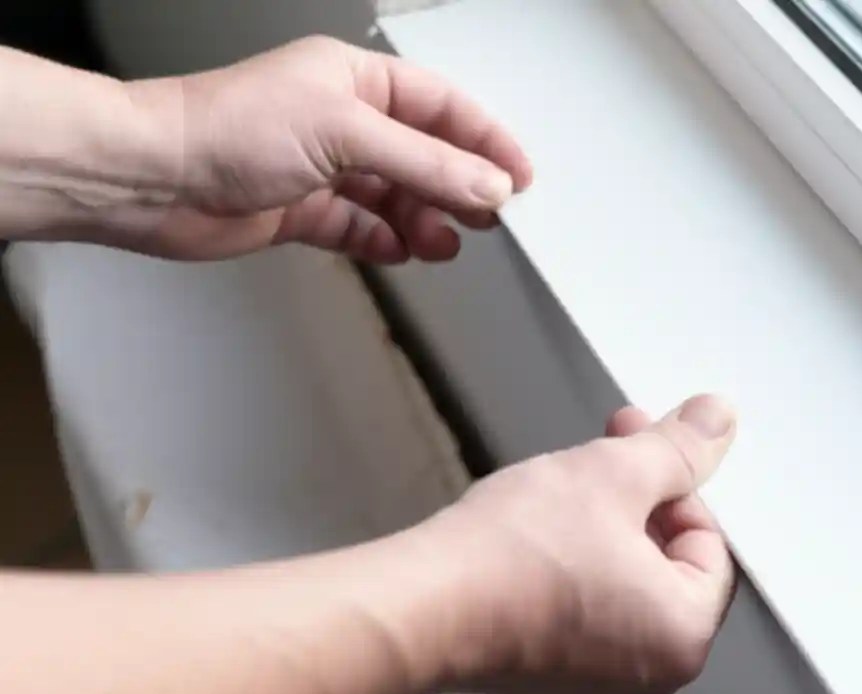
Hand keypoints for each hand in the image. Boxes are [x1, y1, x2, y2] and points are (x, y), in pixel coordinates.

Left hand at [117, 36, 531, 260]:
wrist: (150, 178)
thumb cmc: (226, 130)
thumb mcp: (345, 134)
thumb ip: (425, 163)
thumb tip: (485, 183)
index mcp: (354, 80)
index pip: (441, 107)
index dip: (485, 140)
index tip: (518, 176)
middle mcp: (340, 120)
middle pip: (422, 154)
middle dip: (459, 186)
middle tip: (491, 218)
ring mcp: (320, 167)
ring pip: (394, 195)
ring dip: (424, 220)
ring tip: (445, 243)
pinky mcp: (298, 209)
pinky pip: (358, 226)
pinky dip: (382, 241)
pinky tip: (400, 251)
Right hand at [417, 395, 737, 693]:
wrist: (421, 605)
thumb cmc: (509, 558)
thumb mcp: (614, 474)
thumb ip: (677, 449)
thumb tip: (715, 423)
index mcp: (684, 637)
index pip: (709, 542)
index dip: (676, 483)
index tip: (645, 448)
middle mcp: (650, 673)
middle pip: (668, 560)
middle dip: (639, 494)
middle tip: (610, 449)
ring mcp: (599, 677)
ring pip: (624, 577)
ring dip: (606, 520)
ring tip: (567, 483)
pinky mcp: (553, 670)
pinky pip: (586, 602)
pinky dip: (575, 559)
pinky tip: (541, 526)